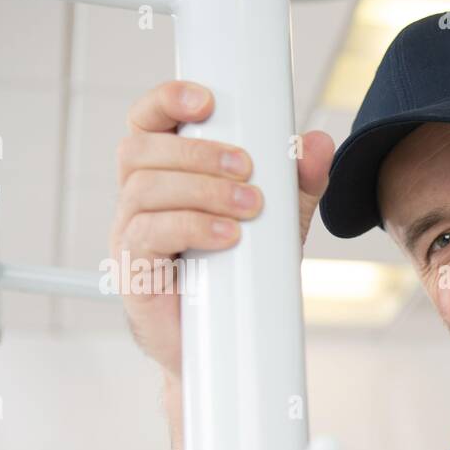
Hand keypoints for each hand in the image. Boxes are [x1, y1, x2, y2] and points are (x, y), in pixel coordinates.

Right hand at [108, 80, 333, 378]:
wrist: (227, 348)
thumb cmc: (241, 278)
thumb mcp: (279, 225)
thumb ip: (298, 185)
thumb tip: (319, 144)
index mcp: (164, 177)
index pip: (148, 124)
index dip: (166, 101)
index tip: (207, 101)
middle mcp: (138, 200)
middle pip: (141, 151)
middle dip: (198, 152)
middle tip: (249, 169)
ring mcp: (129, 235)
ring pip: (144, 189)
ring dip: (201, 190)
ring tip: (250, 207)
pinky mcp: (134, 272)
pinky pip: (147, 235)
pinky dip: (191, 227)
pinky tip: (228, 235)